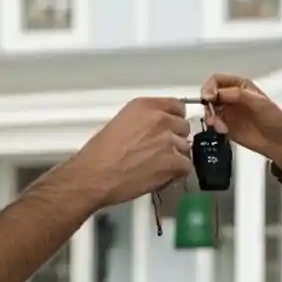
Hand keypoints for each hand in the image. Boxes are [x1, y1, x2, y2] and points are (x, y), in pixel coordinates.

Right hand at [77, 97, 192, 206]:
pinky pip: (186, 166)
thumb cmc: (100, 154)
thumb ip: (144, 121)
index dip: (175, 118)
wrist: (95, 175)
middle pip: (183, 126)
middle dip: (175, 138)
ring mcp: (169, 140)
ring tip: (156, 165)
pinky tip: (160, 175)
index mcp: (146, 106)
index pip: (177, 106)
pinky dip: (176, 173)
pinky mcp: (174, 162)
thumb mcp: (121, 122)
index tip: (171, 126)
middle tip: (160, 150)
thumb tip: (156, 129)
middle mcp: (160, 119)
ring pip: (186, 148)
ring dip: (176, 156)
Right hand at [199, 74, 281, 169]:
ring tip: (219, 125)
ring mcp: (229, 112)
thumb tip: (218, 92)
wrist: (280, 143)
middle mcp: (232, 97)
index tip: (209, 97)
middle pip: (209, 94)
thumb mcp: (259, 102)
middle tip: (211, 112)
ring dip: (210, 117)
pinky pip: (213, 124)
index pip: (217, 80)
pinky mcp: (226, 126)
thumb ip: (238, 94)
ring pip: (209, 110)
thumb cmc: (276, 120)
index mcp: (240, 86)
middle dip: (207, 103)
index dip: (210, 87)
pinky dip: (215, 127)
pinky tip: (224, 130)